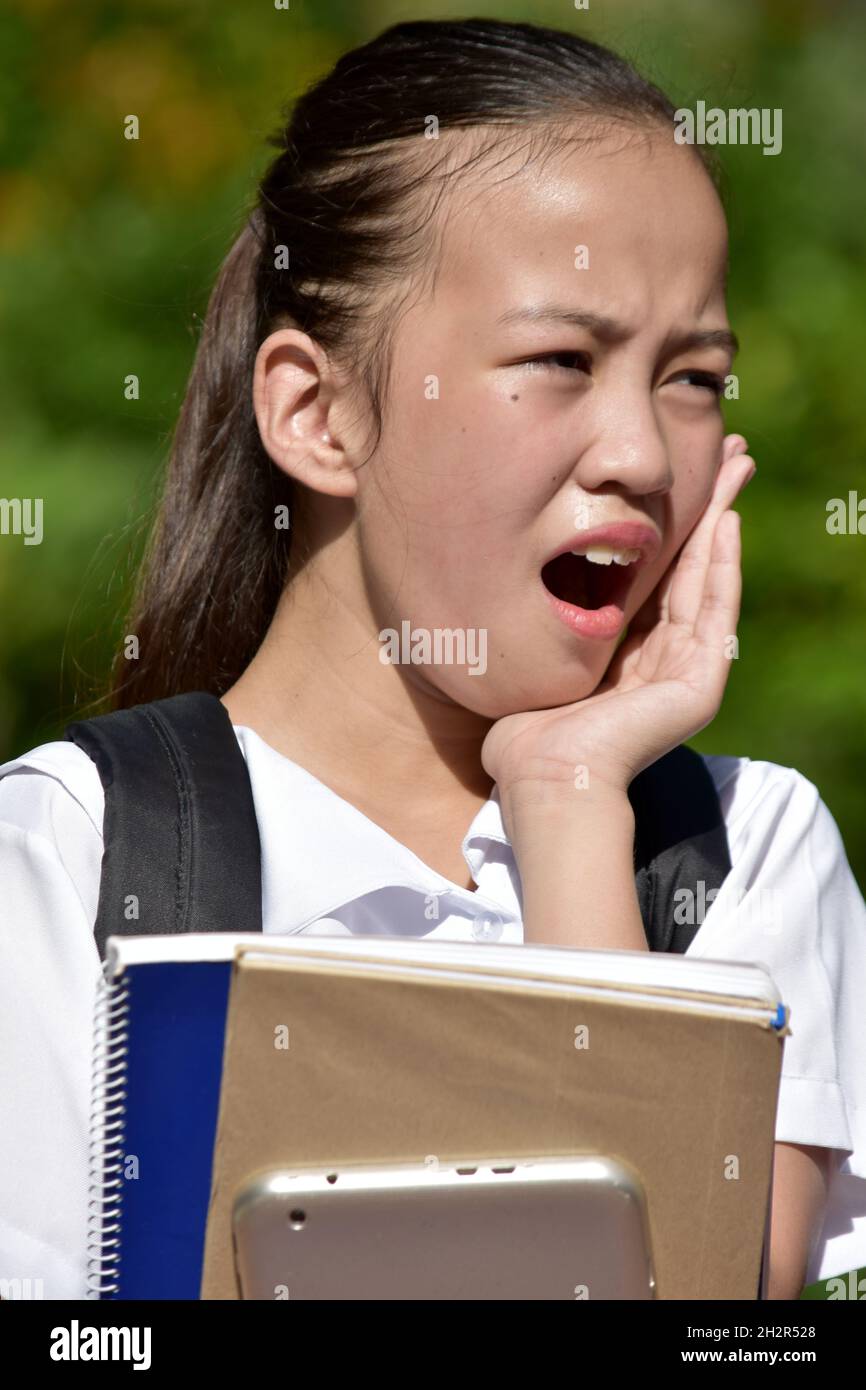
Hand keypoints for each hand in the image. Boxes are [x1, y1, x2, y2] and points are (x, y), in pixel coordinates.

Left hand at [482, 435, 754, 813]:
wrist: (542, 779)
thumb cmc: (523, 735)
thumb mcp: (536, 662)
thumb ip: (547, 627)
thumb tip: (515, 580)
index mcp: (627, 664)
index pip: (655, 584)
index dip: (668, 533)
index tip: (674, 484)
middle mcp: (664, 667)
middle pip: (690, 574)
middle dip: (707, 513)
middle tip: (726, 460)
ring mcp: (687, 677)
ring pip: (708, 583)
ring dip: (722, 523)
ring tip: (736, 471)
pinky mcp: (700, 687)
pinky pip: (714, 613)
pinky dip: (722, 566)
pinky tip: (726, 522)